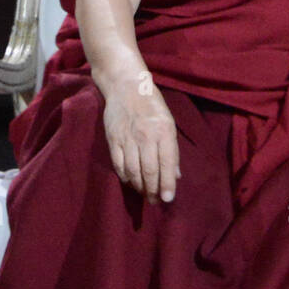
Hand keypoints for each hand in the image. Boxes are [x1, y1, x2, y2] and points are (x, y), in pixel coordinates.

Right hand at [101, 76, 180, 204]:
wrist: (126, 87)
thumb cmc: (152, 106)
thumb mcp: (169, 124)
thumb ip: (172, 150)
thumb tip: (175, 175)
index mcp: (164, 132)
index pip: (167, 163)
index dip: (167, 184)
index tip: (167, 199)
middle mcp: (146, 136)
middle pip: (149, 171)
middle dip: (153, 190)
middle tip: (155, 202)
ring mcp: (127, 138)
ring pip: (133, 170)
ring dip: (139, 186)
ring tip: (144, 194)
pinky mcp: (113, 139)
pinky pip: (118, 164)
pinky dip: (125, 177)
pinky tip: (130, 182)